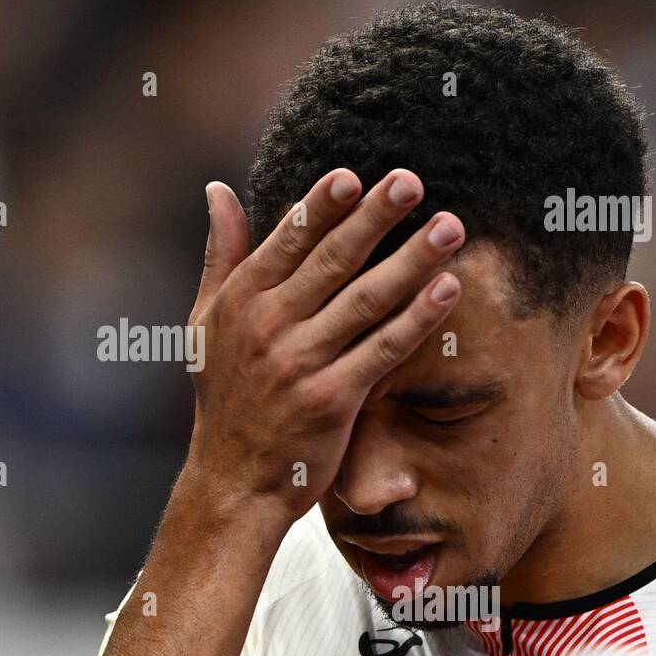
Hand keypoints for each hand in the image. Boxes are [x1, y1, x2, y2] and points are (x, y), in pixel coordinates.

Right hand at [180, 167, 464, 525]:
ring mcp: (300, 362)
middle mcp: (268, 326)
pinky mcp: (333, 398)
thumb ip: (220, 254)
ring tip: (449, 226)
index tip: (352, 175)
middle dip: (374, 217)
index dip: (321, 206)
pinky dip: (418, 317)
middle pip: (331, 260)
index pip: (287, 241)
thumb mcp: (206, 321)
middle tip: (412, 181)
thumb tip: (219, 189)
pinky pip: (384, 349)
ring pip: (365, 299)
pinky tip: (447, 288)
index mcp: (240, 301)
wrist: (234, 480)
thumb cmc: (225, 397)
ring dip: (411, 258)